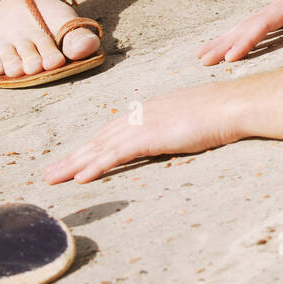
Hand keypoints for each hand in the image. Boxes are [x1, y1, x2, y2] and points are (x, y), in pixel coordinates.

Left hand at [44, 83, 236, 183]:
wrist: (231, 104)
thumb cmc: (220, 111)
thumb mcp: (191, 116)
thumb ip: (177, 124)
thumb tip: (175, 132)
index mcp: (150, 109)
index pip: (113, 130)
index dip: (92, 145)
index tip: (76, 157)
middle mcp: (141, 114)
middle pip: (100, 139)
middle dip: (74, 156)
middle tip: (51, 172)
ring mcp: (143, 124)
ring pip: (101, 148)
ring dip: (74, 164)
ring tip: (53, 178)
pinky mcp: (150, 137)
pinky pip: (116, 155)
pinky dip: (96, 166)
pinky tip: (80, 178)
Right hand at [197, 0, 282, 63]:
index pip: (266, 21)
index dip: (247, 39)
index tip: (229, 57)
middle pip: (250, 21)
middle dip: (225, 41)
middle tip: (201, 59)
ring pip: (252, 21)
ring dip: (228, 37)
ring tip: (205, 53)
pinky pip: (263, 23)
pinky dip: (244, 33)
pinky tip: (235, 41)